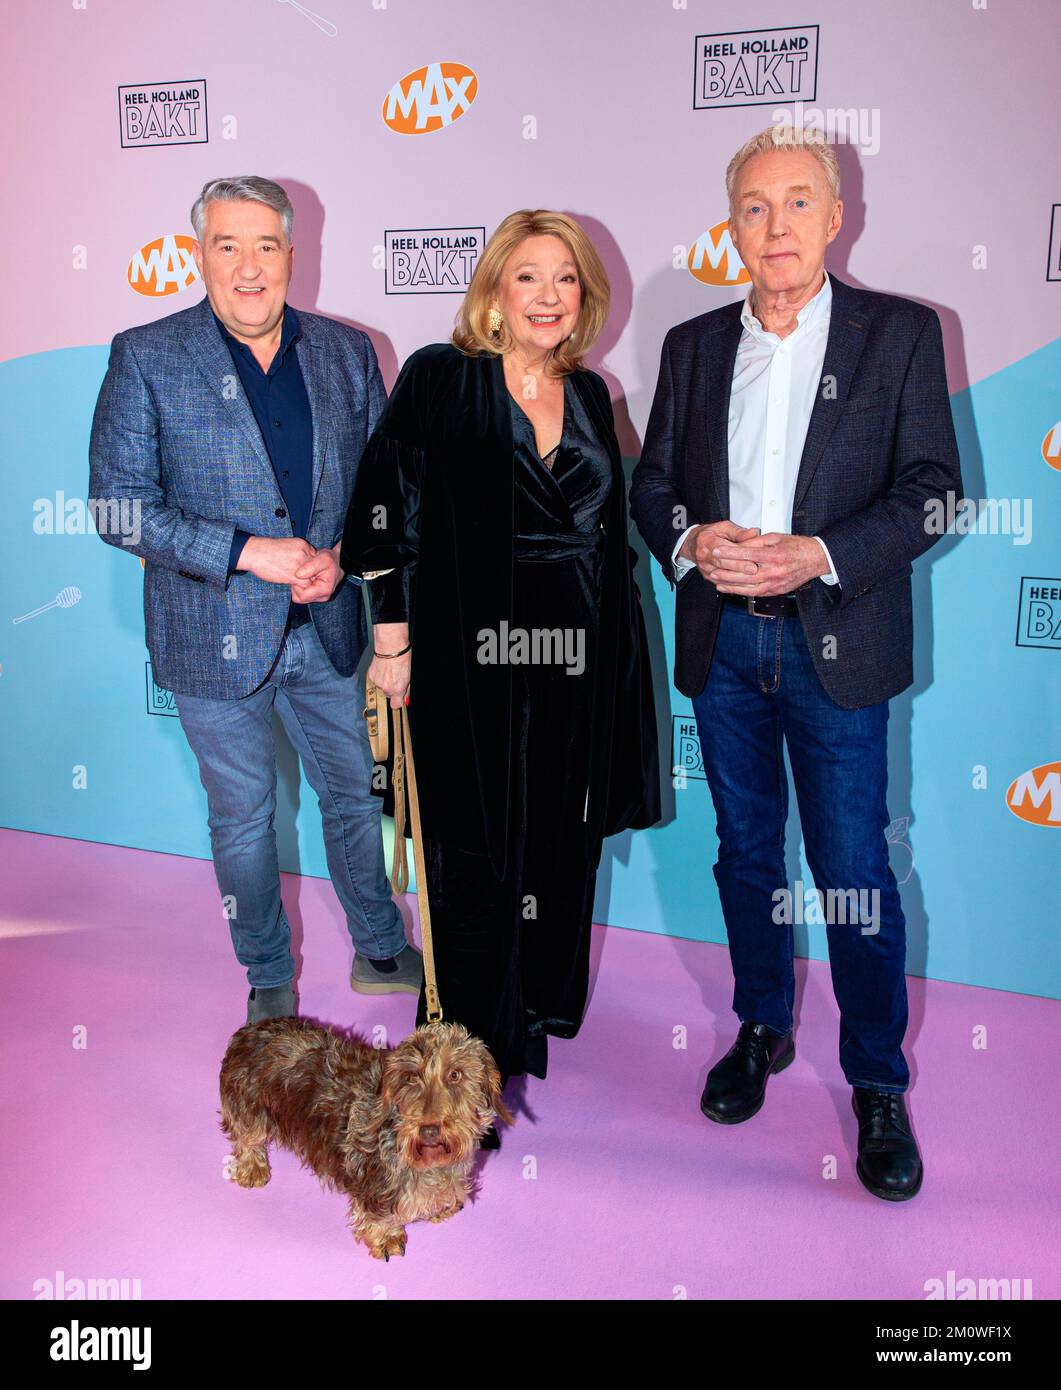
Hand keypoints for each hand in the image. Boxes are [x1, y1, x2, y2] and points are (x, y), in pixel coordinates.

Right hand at [238, 536, 317, 585]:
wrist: (254, 552)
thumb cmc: (266, 551)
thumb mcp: (287, 546)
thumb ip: (298, 553)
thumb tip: (304, 564)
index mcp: (303, 545)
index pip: (316, 559)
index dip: (312, 569)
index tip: (307, 574)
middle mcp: (304, 553)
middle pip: (318, 569)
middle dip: (313, 577)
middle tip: (305, 582)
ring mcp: (300, 564)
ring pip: (314, 578)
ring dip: (308, 584)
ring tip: (299, 585)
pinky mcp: (294, 575)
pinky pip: (306, 585)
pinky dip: (303, 589)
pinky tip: (294, 588)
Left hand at [291, 543, 342, 602]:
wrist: (339, 562)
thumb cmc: (332, 560)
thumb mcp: (324, 558)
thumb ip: (311, 566)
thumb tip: (297, 575)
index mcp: (324, 590)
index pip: (302, 596)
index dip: (297, 585)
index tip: (300, 574)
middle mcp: (322, 597)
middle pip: (299, 598)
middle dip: (298, 586)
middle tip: (303, 574)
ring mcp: (319, 597)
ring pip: (299, 597)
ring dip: (299, 586)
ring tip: (306, 575)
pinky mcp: (316, 596)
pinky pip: (302, 595)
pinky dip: (301, 587)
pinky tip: (306, 578)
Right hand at [368, 622, 410, 708]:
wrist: (390, 646)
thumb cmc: (402, 658)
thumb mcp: (409, 676)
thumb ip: (406, 690)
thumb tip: (405, 700)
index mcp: (397, 689)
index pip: (395, 705)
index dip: (398, 701)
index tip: (399, 699)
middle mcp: (386, 688)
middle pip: (388, 695)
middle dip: (392, 689)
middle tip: (395, 678)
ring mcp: (377, 683)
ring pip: (381, 688)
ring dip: (384, 683)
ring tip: (389, 672)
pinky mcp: (370, 676)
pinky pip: (374, 682)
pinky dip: (378, 677)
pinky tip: (383, 669)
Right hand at [681, 521, 761, 578]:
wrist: (693, 544)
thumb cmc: (710, 534)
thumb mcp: (723, 527)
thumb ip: (739, 531)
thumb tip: (754, 533)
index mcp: (706, 540)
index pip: (722, 548)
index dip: (737, 554)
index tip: (750, 558)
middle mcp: (703, 555)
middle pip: (722, 563)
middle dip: (739, 567)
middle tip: (754, 569)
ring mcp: (704, 567)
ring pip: (721, 576)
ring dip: (737, 578)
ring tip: (752, 578)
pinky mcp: (707, 576)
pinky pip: (720, 583)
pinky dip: (733, 585)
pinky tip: (745, 585)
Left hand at [707, 532, 829, 596]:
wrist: (816, 560)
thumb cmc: (796, 546)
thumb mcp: (776, 537)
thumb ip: (756, 542)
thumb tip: (738, 545)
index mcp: (774, 555)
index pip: (747, 554)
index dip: (730, 553)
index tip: (717, 550)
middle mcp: (774, 572)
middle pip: (745, 573)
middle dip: (726, 571)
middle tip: (711, 568)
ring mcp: (775, 584)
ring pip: (748, 587)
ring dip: (730, 585)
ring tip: (716, 580)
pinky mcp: (776, 591)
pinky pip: (755, 593)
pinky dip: (740, 591)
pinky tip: (729, 588)